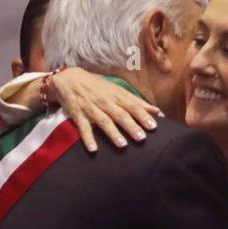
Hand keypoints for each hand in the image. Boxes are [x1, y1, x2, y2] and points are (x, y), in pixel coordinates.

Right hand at [46, 68, 161, 152]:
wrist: (69, 79)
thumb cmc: (98, 87)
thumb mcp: (118, 91)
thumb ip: (137, 102)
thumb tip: (157, 112)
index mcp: (117, 96)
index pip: (133, 106)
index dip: (143, 116)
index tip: (154, 126)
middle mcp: (105, 102)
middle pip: (120, 115)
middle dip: (131, 126)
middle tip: (142, 138)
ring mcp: (92, 109)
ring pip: (104, 121)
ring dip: (113, 133)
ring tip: (123, 145)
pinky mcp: (79, 116)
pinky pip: (84, 128)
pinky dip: (88, 139)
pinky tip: (93, 149)